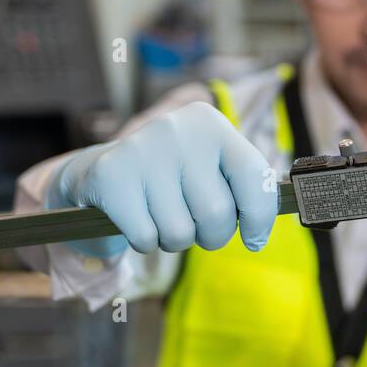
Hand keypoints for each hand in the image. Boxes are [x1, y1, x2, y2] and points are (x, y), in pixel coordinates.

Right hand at [45, 101, 276, 258]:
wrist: (107, 170)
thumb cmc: (175, 176)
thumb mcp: (211, 168)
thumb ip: (244, 190)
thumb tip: (258, 237)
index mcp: (211, 123)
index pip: (254, 174)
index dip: (260, 216)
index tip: (254, 239)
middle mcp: (178, 130)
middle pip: (217, 213)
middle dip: (211, 234)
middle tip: (195, 224)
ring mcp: (141, 150)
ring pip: (180, 233)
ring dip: (175, 240)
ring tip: (163, 217)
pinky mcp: (111, 177)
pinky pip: (146, 239)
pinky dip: (146, 242)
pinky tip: (139, 219)